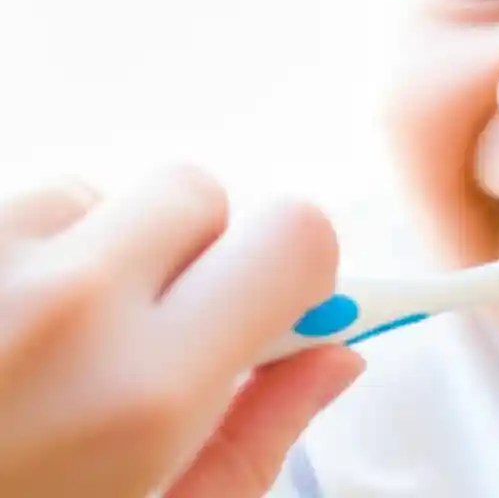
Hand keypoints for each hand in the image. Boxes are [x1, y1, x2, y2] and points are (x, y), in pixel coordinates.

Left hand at [0, 166, 364, 497]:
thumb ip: (256, 441)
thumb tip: (331, 359)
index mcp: (147, 391)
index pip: (295, 235)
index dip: (303, 265)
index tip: (291, 300)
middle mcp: (65, 304)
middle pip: (198, 190)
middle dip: (200, 250)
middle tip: (162, 335)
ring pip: (97, 194)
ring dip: (99, 252)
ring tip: (56, 347)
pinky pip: (20, 214)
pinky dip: (28, 260)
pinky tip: (4, 334)